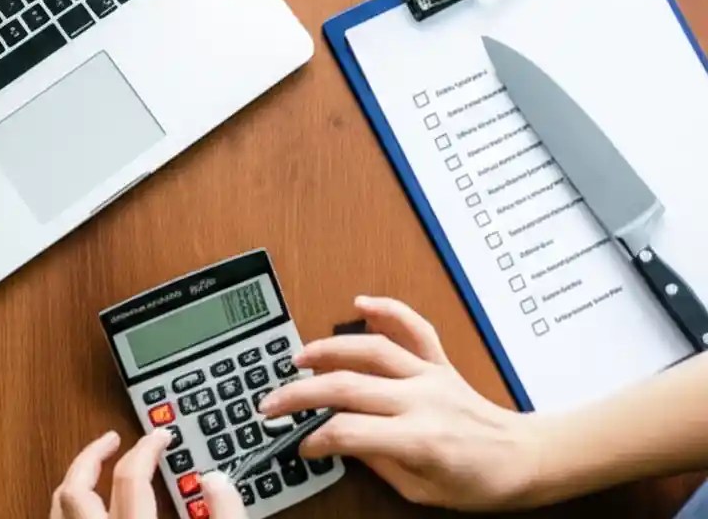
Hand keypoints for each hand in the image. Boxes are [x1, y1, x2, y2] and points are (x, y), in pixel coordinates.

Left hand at [51, 430, 246, 518]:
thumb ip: (225, 515)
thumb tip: (216, 481)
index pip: (130, 478)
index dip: (146, 448)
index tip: (160, 436)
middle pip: (75, 488)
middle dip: (91, 454)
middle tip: (112, 439)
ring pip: (58, 507)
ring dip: (73, 479)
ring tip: (92, 467)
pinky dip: (68, 509)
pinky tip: (86, 508)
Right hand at [259, 296, 541, 510]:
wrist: (524, 459)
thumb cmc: (478, 481)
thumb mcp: (420, 491)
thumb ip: (376, 461)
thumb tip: (337, 441)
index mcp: (418, 439)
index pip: (348, 432)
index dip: (314, 439)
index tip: (300, 444)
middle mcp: (421, 401)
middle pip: (347, 387)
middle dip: (300, 394)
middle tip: (272, 403)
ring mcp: (430, 376)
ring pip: (371, 350)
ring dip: (329, 349)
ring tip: (298, 358)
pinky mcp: (440, 363)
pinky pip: (415, 329)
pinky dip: (388, 309)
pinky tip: (361, 303)